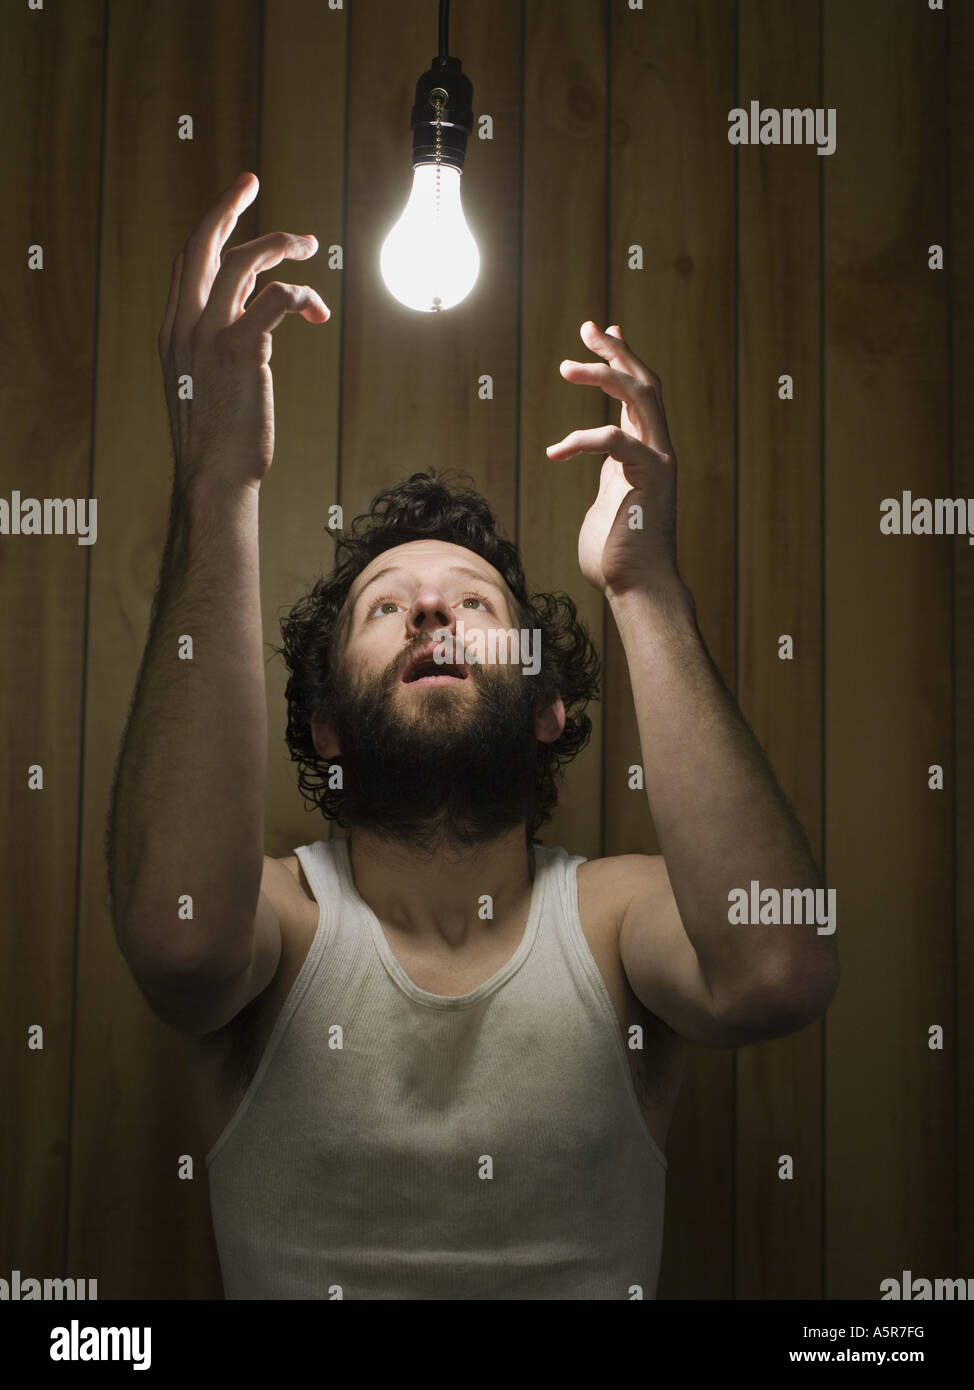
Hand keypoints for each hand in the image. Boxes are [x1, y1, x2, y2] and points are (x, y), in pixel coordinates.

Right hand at [158, 171, 330, 491]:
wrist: (214, 478)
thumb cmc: (219, 441)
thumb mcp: (208, 385)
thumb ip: (224, 347)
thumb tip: (255, 326)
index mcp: (173, 331)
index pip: (187, 261)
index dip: (210, 227)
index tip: (233, 204)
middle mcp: (184, 326)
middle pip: (201, 244)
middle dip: (227, 206)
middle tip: (252, 180)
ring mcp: (209, 337)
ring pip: (241, 262)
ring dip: (278, 244)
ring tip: (308, 245)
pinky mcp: (241, 351)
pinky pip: (274, 299)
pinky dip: (300, 295)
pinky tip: (316, 314)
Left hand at [546, 321, 682, 604]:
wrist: (637, 587)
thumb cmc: (617, 556)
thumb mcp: (608, 503)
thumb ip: (608, 477)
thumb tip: (603, 472)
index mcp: (646, 453)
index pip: (637, 395)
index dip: (621, 358)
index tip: (603, 330)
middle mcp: (658, 450)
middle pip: (645, 382)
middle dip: (617, 350)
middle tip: (588, 327)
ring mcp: (658, 461)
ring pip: (639, 396)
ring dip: (604, 373)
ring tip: (568, 365)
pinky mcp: (649, 477)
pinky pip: (615, 440)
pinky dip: (582, 439)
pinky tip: (555, 451)